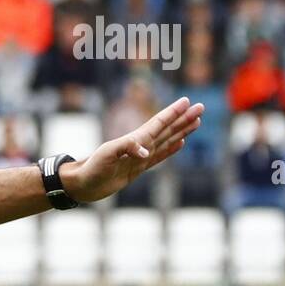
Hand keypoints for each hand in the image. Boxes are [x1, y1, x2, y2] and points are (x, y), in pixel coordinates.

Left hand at [61, 96, 204, 203]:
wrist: (83, 184)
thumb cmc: (92, 168)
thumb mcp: (107, 154)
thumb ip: (127, 148)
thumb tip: (146, 152)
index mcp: (135, 139)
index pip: (159, 123)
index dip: (173, 113)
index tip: (187, 101)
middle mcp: (140, 146)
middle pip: (168, 129)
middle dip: (184, 118)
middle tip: (201, 107)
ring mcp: (141, 157)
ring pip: (167, 140)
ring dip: (182, 130)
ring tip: (197, 121)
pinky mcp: (139, 169)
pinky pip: (160, 156)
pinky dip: (171, 149)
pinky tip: (180, 143)